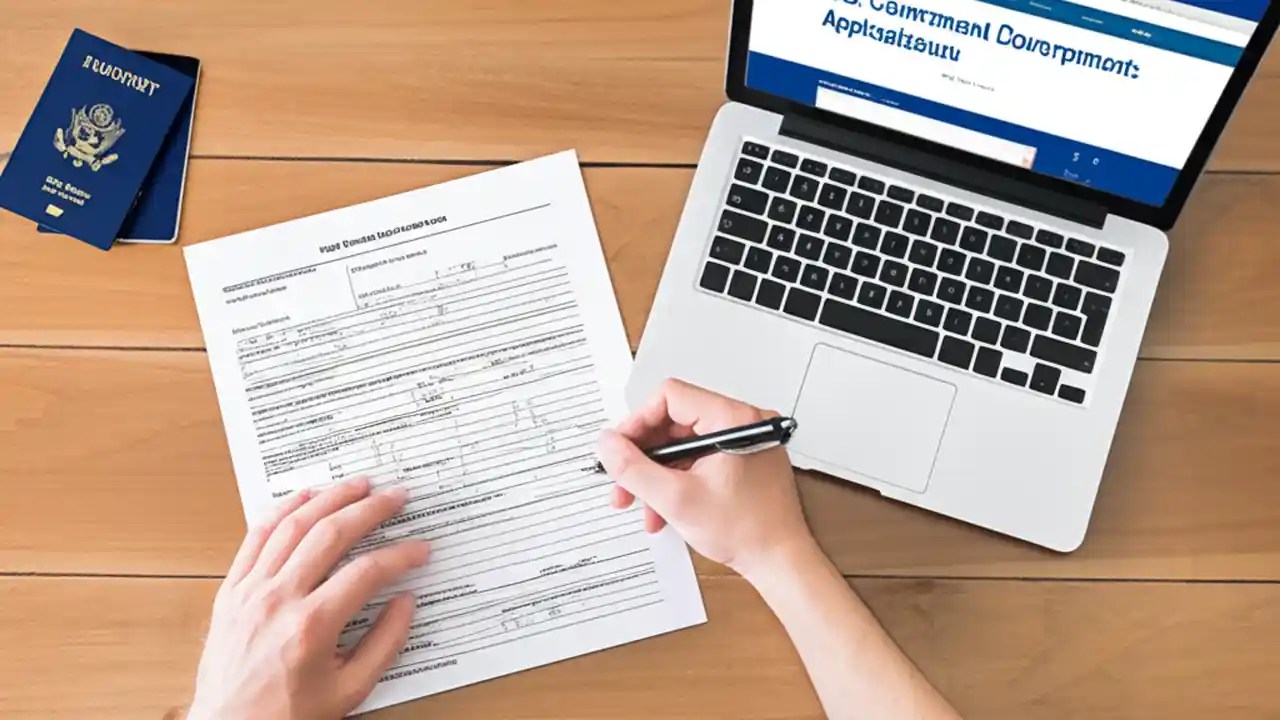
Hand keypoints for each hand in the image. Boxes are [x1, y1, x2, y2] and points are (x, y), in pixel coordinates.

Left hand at [188, 477, 430, 719]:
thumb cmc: (286, 716)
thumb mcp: (350, 690)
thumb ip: (384, 643)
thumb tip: (405, 602)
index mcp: (311, 627)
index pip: (367, 572)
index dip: (401, 555)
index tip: (420, 550)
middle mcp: (279, 600)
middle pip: (331, 534)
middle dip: (370, 509)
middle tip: (396, 496)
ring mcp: (251, 591)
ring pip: (292, 525)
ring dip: (329, 498)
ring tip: (357, 485)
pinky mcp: (231, 590)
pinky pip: (255, 537)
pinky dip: (281, 511)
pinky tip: (303, 497)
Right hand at [597, 379, 815, 578]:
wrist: (781, 561)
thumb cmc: (747, 531)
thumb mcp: (676, 500)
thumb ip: (634, 469)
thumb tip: (607, 444)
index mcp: (732, 419)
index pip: (671, 397)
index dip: (638, 422)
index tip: (620, 449)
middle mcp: (742, 422)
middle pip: (674, 422)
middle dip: (644, 457)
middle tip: (622, 482)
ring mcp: (744, 441)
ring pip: (683, 445)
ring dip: (657, 475)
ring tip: (642, 506)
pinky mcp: (742, 459)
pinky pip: (699, 458)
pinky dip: (677, 480)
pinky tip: (663, 509)